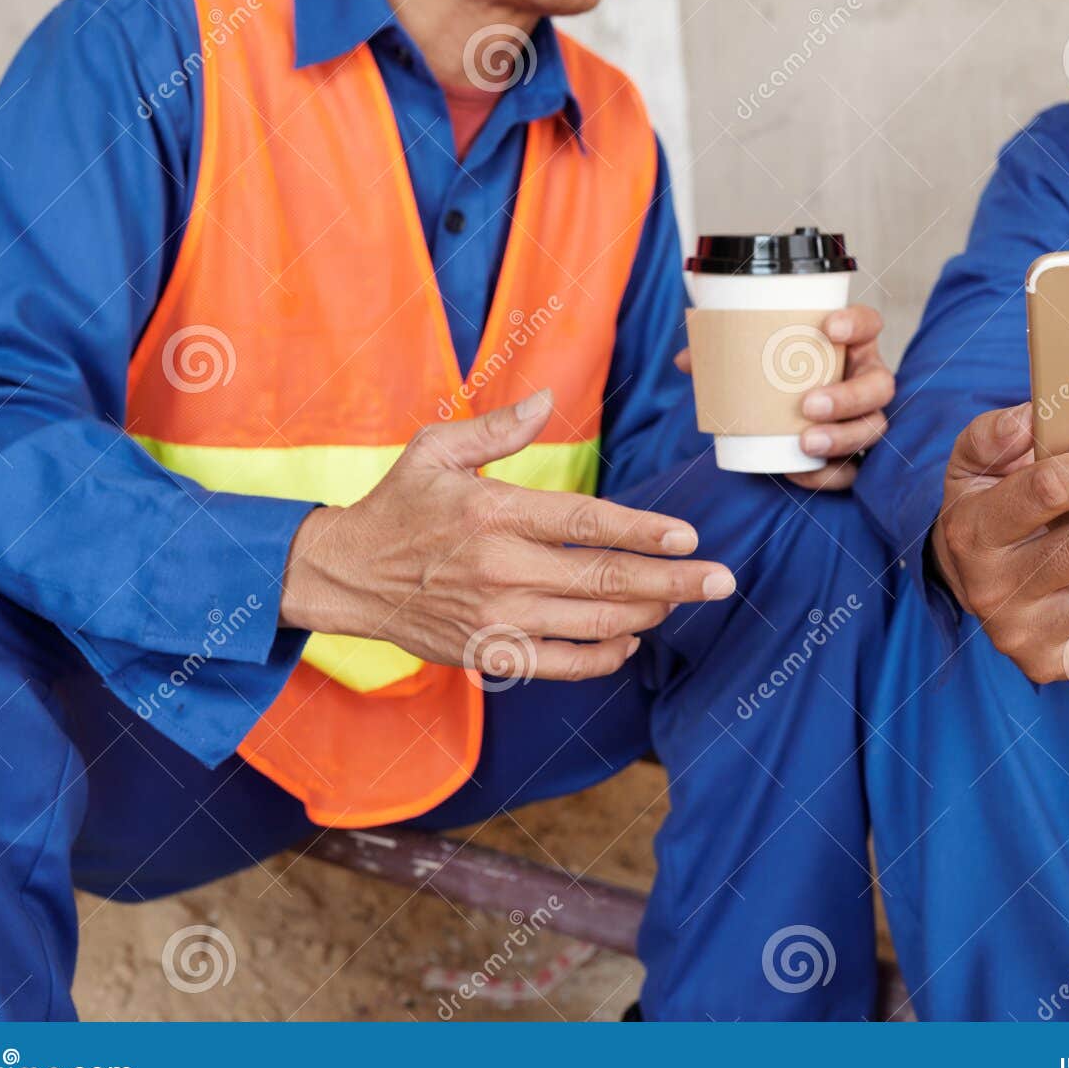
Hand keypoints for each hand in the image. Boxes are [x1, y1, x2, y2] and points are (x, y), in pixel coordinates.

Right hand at [279, 389, 735, 683]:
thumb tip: (544, 403)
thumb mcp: (434, 450)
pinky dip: (602, 656)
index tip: (689, 536)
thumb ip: (495, 430)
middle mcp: (499, 569)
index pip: (584, 524)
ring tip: (681, 599)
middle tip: (722, 580)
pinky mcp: (488, 652)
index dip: (642, 531)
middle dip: (671, 581)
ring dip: (646, 614)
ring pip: (591, 625)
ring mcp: (495, 618)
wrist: (346, 577)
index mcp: (492, 513)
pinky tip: (630, 638)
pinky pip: (560, 665)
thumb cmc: (398, 506)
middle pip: (603, 581)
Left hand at [675, 303, 893, 489]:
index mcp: (849, 346)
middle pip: (879, 386)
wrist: (778, 424)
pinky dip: (828, 476)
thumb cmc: (772, 379)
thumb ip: (721, 355)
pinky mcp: (855, 455)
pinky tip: (799, 474)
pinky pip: (853, 471)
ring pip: (873, 429)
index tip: (828, 327)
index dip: (856, 324)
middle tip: (808, 405)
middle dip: (849, 397)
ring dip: (842, 438)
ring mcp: (865, 418)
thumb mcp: (751, 361)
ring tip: (805, 443)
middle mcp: (865, 380)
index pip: (869, 325)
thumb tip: (685, 361)